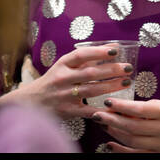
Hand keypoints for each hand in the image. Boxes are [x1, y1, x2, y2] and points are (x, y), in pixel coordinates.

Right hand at [13, 45, 131, 119]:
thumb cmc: (54, 80)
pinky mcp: (69, 111)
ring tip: (126, 82)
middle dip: (111, 70)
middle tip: (128, 68)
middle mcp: (63, 79)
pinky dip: (102, 109)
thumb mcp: (64, 65)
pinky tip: (115, 105)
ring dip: (111, 86)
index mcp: (62, 64)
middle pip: (90, 73)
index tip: (115, 51)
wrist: (31, 102)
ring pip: (92, 90)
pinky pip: (88, 110)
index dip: (99, 52)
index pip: (81, 55)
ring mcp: (65, 96)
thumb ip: (85, 58)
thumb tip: (113, 48)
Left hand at [91, 98, 159, 152]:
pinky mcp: (159, 155)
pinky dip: (121, 150)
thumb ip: (145, 107)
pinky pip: (136, 154)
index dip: (121, 106)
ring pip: (132, 140)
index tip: (107, 102)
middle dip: (112, 120)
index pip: (139, 109)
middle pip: (132, 126)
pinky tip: (110, 144)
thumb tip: (119, 109)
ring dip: (115, 133)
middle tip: (98, 115)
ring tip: (104, 125)